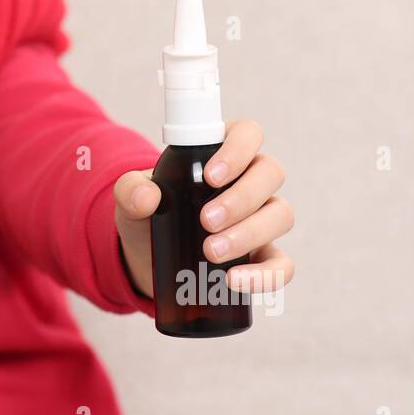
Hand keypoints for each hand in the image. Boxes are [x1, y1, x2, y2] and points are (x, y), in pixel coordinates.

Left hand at [114, 119, 295, 298]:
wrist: (148, 257)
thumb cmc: (148, 213)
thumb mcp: (131, 198)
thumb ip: (130, 190)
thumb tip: (148, 198)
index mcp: (222, 152)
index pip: (248, 133)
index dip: (238, 150)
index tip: (211, 176)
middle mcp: (250, 180)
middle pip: (270, 173)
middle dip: (241, 198)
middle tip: (206, 220)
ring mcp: (262, 218)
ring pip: (281, 215)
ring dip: (250, 233)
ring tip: (211, 251)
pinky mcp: (264, 256)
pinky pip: (283, 264)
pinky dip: (265, 275)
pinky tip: (234, 280)